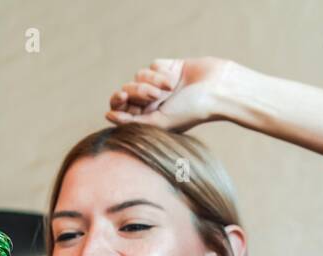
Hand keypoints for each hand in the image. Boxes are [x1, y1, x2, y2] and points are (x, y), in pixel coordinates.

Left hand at [106, 57, 236, 130]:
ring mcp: (159, 85)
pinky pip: (151, 66)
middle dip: (138, 92)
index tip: (121, 98)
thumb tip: (107, 115)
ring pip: (137, 77)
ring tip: (170, 89)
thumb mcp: (159, 122)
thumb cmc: (191, 111)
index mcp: (149, 119)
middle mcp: (152, 103)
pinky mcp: (166, 69)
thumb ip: (132, 121)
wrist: (216, 89)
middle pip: (127, 91)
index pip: (122, 109)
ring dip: (152, 82)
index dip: (118, 101)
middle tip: (155, 97)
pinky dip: (160, 72)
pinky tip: (174, 78)